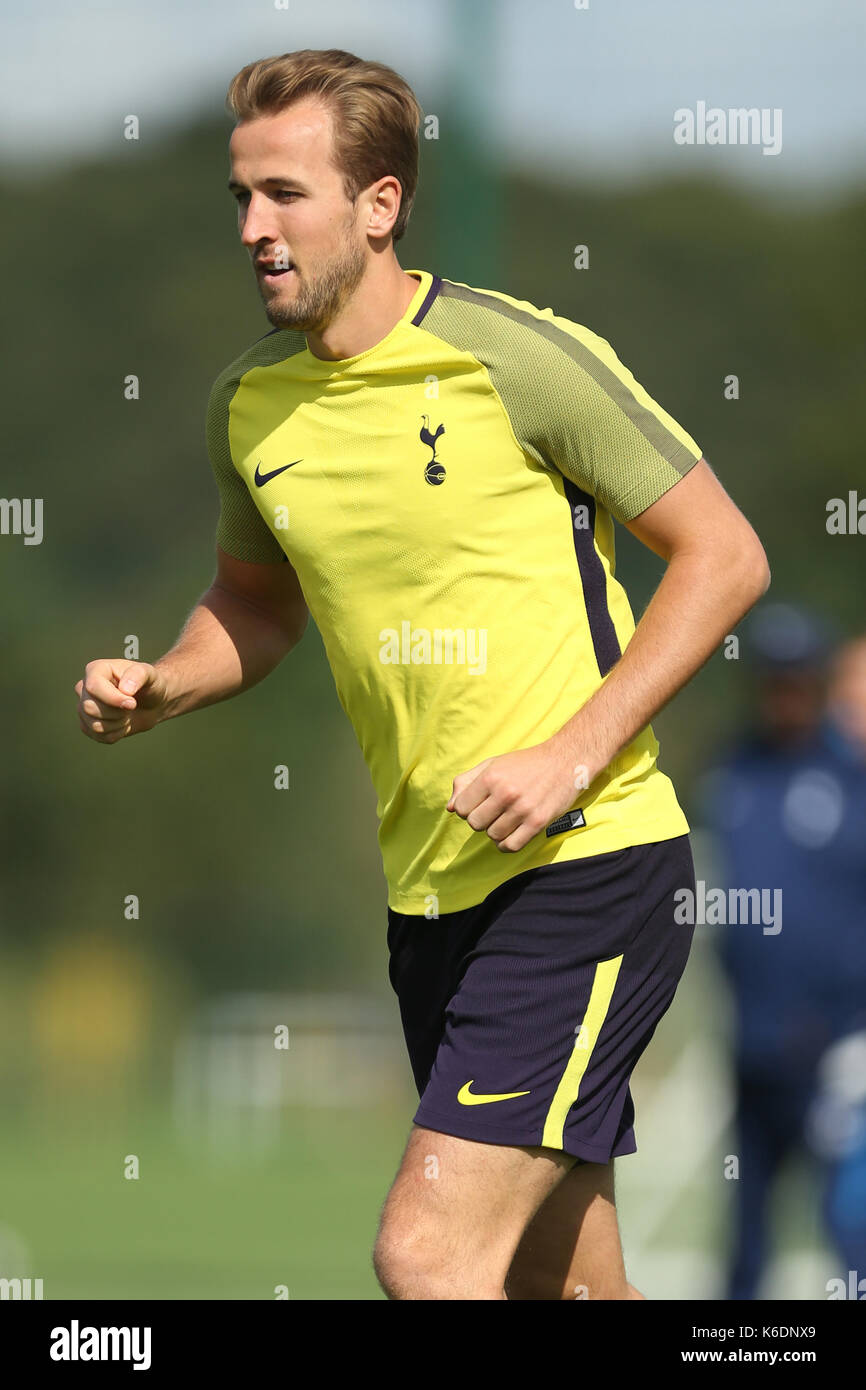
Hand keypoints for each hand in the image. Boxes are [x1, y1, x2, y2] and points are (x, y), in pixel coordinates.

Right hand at [74, 659, 169, 743]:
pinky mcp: (88, 724)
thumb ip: (138, 675)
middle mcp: (85, 687)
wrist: (151, 704)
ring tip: (128, 714)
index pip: (93, 687)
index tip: (132, 703)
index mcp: (96, 670)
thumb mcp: (149, 674)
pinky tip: (123, 723)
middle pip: (90, 708)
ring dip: (118, 724)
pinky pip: (98, 736)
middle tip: (132, 706)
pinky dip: (117, 734)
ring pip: (94, 725)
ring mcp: (84, 707)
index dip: (113, 699)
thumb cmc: (149, 684)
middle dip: (117, 712)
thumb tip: (125, 689)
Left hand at [446, 740, 584, 852]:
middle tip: (493, 812)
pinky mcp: (537, 822)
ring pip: (492, 836)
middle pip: (475, 824)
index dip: (467, 809)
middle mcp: (505, 793)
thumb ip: (466, 782)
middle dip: (480, 821)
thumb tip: (449, 808)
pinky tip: (511, 834)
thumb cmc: (525, 764)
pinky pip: (511, 846)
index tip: (479, 804)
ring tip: (505, 819)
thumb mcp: (493, 764)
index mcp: (491, 777)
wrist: (565, 762)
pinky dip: (506, 844)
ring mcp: (522, 809)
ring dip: (495, 831)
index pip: (461, 808)